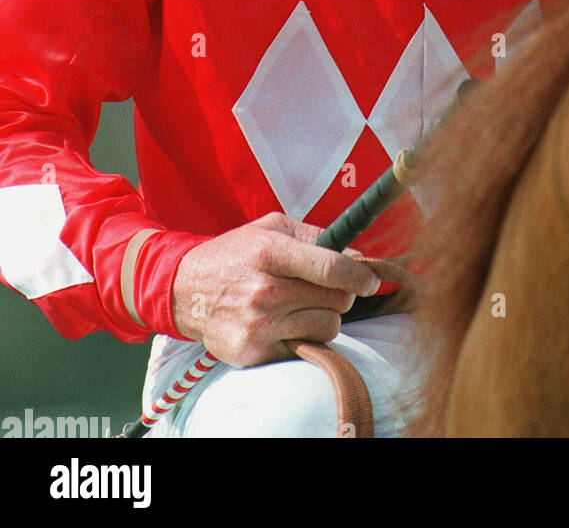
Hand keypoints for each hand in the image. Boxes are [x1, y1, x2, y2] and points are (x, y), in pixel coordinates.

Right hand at [171, 212, 380, 366]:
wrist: (185, 290)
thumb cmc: (236, 253)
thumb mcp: (271, 228)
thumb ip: (316, 237)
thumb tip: (357, 256)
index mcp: (271, 253)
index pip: (330, 267)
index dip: (358, 275)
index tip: (371, 280)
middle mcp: (265, 291)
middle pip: (335, 300)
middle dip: (341, 293)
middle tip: (325, 288)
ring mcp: (258, 326)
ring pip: (327, 327)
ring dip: (324, 316)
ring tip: (302, 305)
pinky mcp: (253, 353)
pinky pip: (304, 349)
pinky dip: (304, 337)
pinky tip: (285, 323)